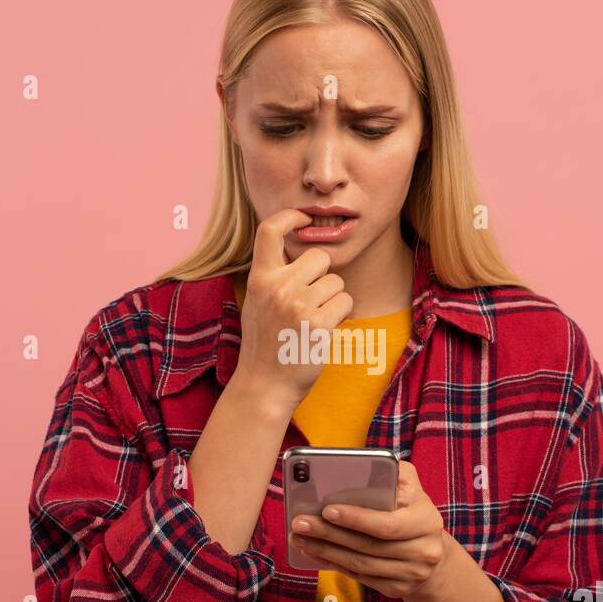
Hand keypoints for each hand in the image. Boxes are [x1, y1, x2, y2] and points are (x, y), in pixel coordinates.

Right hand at [231, 209, 353, 408]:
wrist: (265, 385)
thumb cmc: (265, 344)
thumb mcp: (257, 302)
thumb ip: (273, 275)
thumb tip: (298, 246)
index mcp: (259, 279)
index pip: (270, 230)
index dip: (290, 216)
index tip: (303, 219)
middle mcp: (277, 287)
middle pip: (320, 256)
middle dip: (323, 276)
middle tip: (310, 301)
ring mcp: (298, 306)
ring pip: (337, 282)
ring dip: (333, 299)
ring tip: (313, 321)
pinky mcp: (318, 325)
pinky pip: (345, 302)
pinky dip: (342, 316)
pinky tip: (324, 331)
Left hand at [288, 460, 453, 599]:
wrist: (430, 551)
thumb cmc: (410, 509)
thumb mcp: (410, 486)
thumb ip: (391, 472)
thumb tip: (358, 466)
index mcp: (426, 521)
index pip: (387, 524)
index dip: (356, 519)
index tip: (327, 509)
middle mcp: (424, 551)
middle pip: (368, 546)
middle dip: (329, 534)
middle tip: (300, 522)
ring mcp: (412, 575)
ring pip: (360, 565)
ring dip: (324, 550)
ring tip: (299, 537)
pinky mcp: (397, 590)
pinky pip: (359, 577)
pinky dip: (332, 564)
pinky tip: (313, 551)